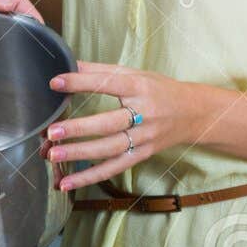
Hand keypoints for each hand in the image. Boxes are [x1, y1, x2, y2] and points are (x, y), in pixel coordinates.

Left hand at [44, 62, 201, 190]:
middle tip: (52, 131)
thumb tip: (69, 63)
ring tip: (53, 155)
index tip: (56, 82)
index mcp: (140, 87)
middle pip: (109, 123)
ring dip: (80, 154)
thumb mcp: (135, 74)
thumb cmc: (159, 90)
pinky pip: (113, 168)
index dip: (82, 82)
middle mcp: (144, 114)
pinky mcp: (142, 155)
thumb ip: (101, 71)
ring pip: (109, 149)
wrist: (193, 114)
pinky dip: (89, 176)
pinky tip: (67, 182)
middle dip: (79, 128)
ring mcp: (144, 138)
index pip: (108, 84)